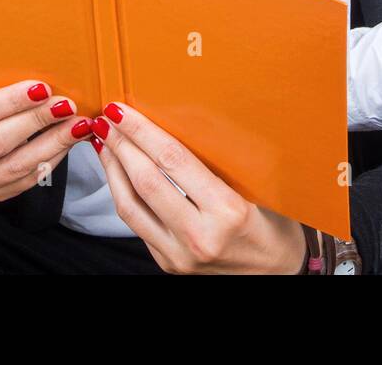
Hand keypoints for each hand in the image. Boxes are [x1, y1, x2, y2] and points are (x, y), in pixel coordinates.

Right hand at [0, 80, 92, 202]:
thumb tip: (38, 80)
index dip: (12, 101)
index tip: (42, 88)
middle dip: (37, 121)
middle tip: (67, 105)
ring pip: (15, 167)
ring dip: (52, 144)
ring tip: (76, 125)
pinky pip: (25, 181)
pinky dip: (50, 159)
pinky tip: (67, 142)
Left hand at [90, 101, 307, 273]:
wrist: (277, 272)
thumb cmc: (271, 223)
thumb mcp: (253, 188)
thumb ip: (214, 163)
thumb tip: (171, 122)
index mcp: (228, 210)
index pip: (173, 160)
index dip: (142, 131)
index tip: (121, 109)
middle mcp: (201, 236)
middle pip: (146, 181)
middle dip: (121, 145)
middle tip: (104, 119)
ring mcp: (180, 255)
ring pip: (131, 205)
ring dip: (112, 169)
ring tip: (104, 142)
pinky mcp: (168, 264)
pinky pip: (137, 224)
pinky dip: (121, 193)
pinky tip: (117, 173)